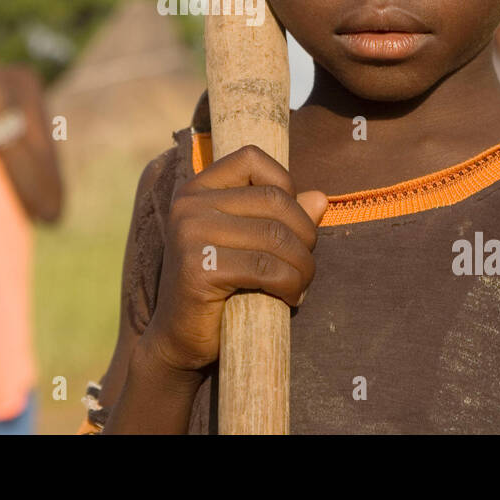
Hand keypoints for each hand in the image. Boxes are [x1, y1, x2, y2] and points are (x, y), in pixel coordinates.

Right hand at [140, 145, 327, 377]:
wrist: (180, 340)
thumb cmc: (221, 287)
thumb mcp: (250, 244)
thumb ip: (281, 217)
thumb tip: (320, 198)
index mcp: (198, 189)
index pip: (252, 158)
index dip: (285, 186)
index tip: (289, 223)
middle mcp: (189, 204)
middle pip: (273, 200)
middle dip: (304, 235)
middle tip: (305, 266)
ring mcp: (190, 234)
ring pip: (275, 236)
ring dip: (303, 266)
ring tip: (300, 285)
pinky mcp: (199, 268)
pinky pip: (266, 268)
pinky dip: (290, 285)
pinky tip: (289, 299)